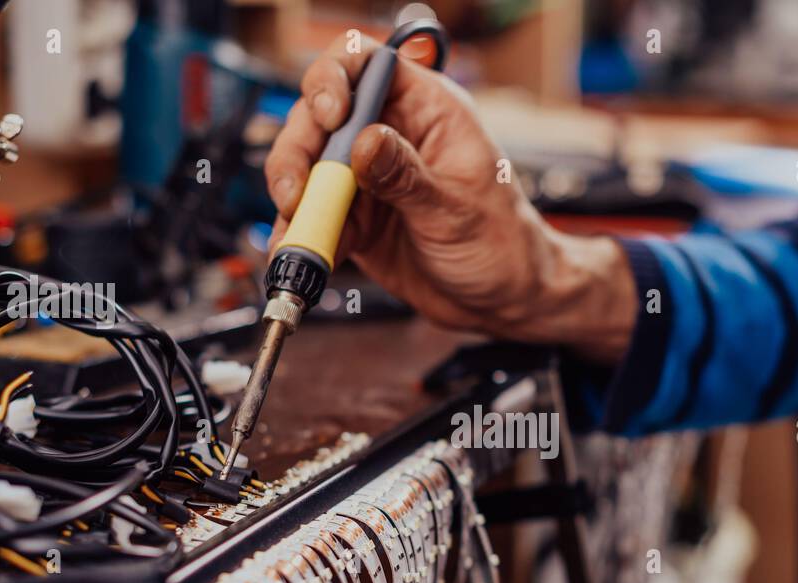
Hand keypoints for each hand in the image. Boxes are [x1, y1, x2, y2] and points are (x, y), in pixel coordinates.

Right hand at [264, 32, 636, 362]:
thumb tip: (364, 142)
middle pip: (321, 116)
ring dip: (293, 196)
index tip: (329, 115)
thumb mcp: (456, 210)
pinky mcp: (355, 218)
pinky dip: (301, 234)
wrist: (503, 302)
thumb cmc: (502, 246)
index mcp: (427, 111)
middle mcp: (391, 136)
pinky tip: (300, 253)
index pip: (368, 65)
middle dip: (299, 150)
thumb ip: (406, 177)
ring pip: (308, 167)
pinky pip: (314, 216)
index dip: (336, 79)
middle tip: (296, 191)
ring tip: (298, 229)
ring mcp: (368, 178)